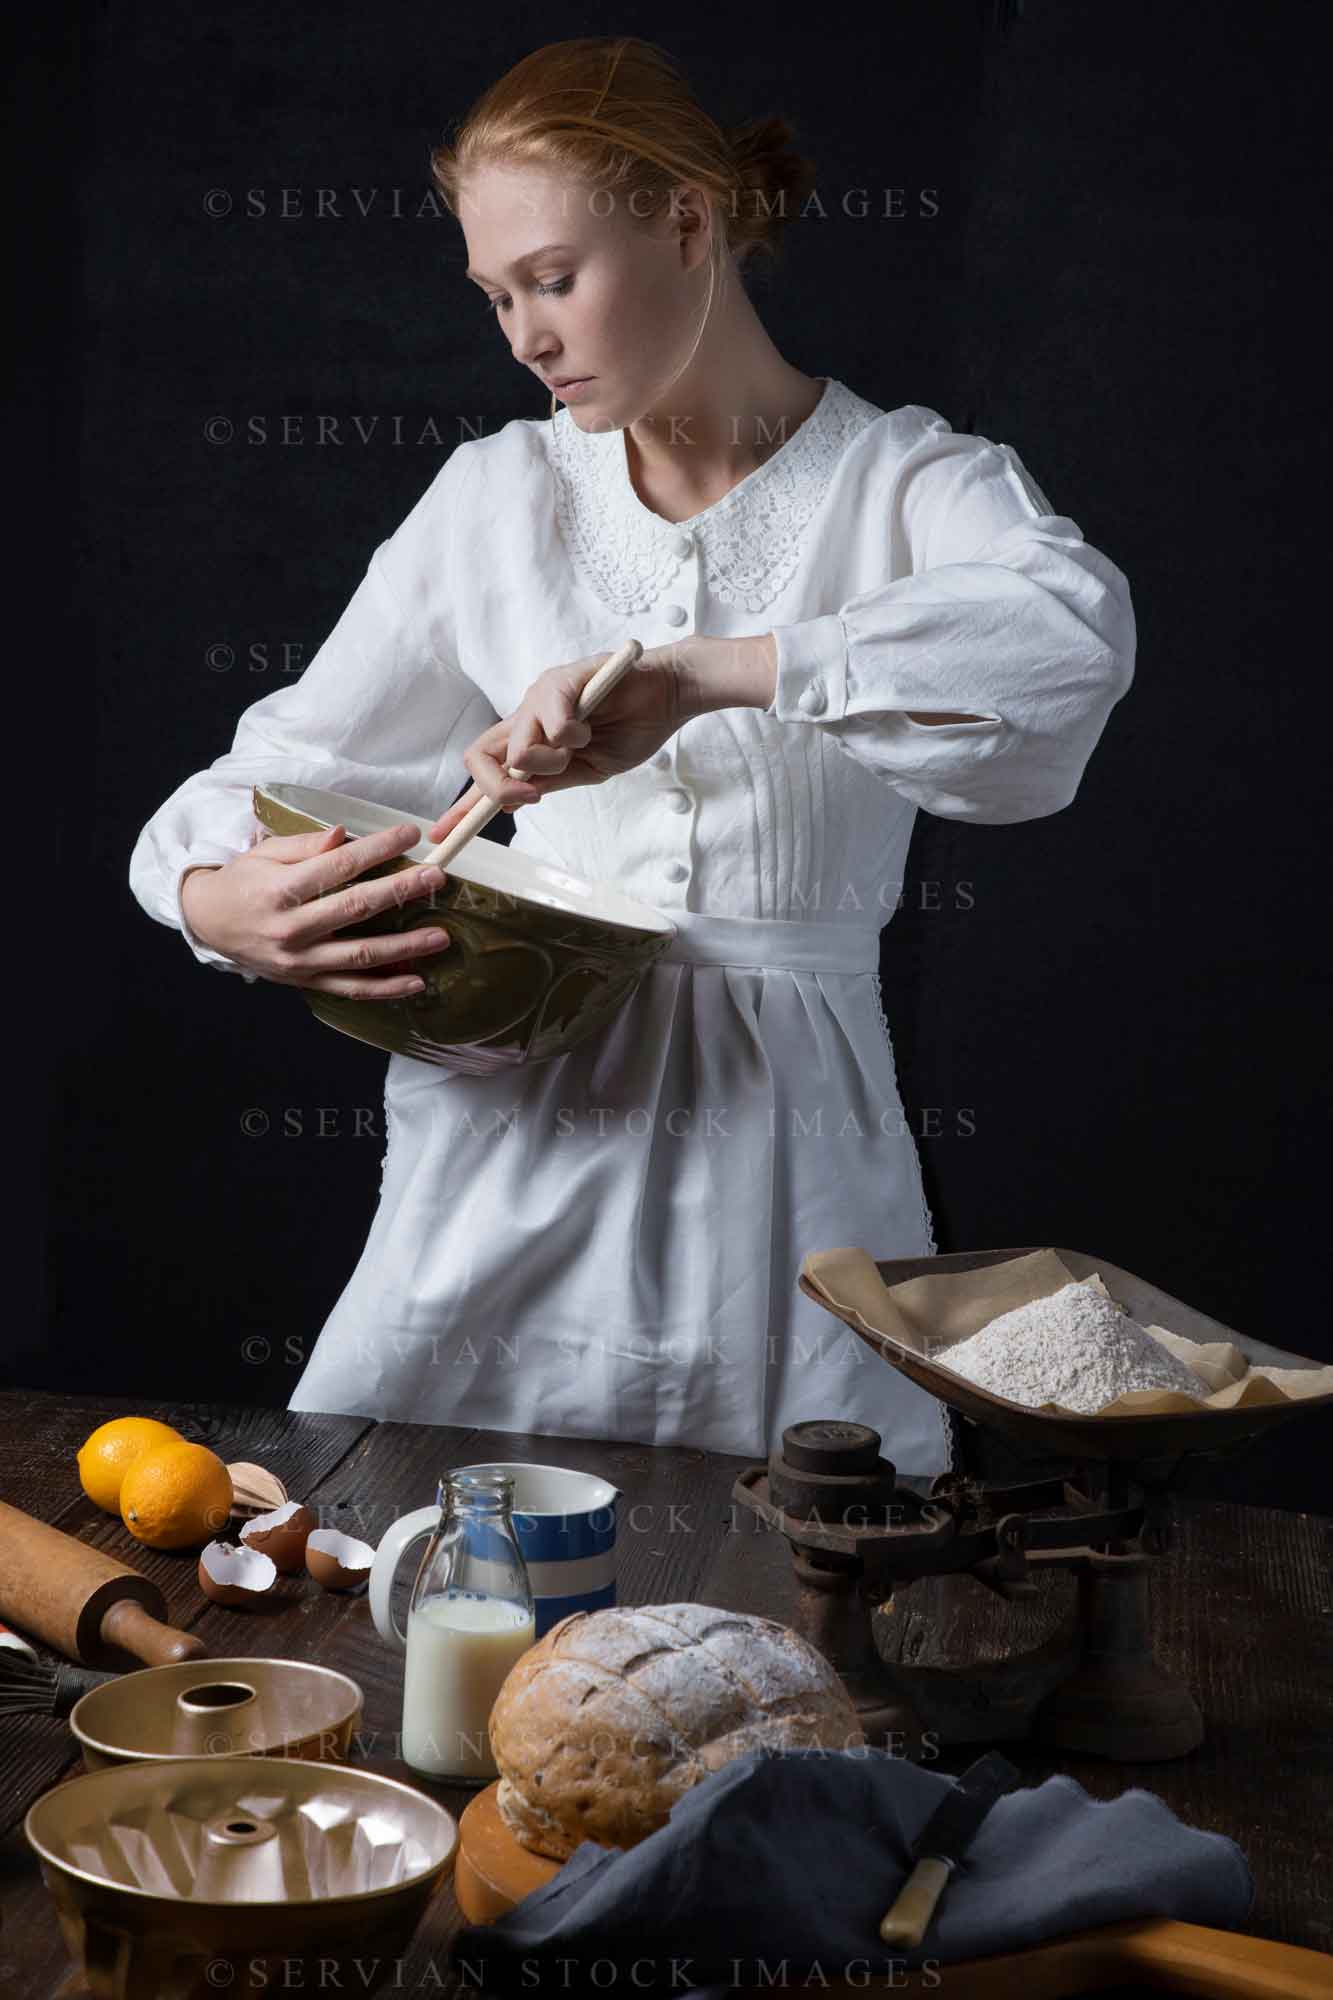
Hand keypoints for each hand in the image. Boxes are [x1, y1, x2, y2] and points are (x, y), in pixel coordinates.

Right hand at [180, 823, 456, 998]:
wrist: (210, 924)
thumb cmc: (244, 882)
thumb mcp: (265, 853)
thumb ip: (306, 845)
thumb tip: (345, 834)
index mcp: (280, 890)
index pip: (338, 866)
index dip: (377, 849)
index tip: (410, 834)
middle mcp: (291, 928)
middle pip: (355, 908)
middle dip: (401, 891)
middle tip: (437, 878)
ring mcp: (300, 960)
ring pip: (360, 956)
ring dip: (405, 947)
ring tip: (441, 936)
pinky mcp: (306, 981)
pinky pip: (352, 989)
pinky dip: (386, 988)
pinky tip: (417, 981)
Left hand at [426, 643, 689, 844]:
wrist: (667, 695)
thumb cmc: (631, 727)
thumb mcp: (588, 770)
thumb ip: (551, 781)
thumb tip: (512, 800)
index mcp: (531, 738)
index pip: (485, 773)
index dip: (462, 808)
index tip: (442, 837)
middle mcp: (526, 716)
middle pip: (477, 757)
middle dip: (498, 789)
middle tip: (533, 796)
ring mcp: (539, 698)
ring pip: (518, 750)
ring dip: (553, 762)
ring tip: (584, 743)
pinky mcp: (559, 682)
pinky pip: (552, 726)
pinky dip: (573, 736)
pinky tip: (593, 724)